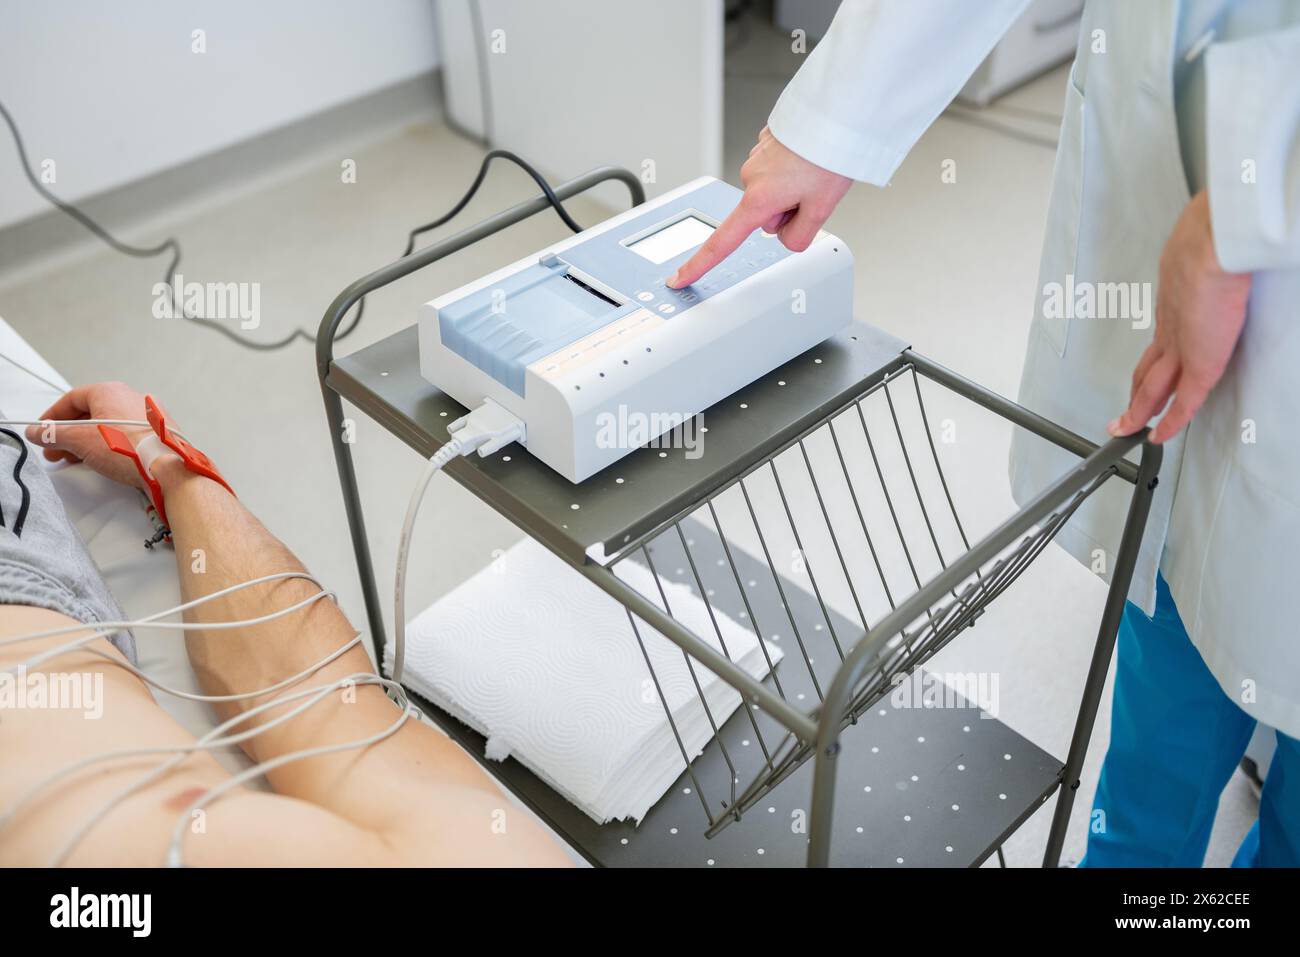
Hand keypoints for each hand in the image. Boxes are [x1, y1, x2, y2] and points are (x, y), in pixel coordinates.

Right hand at [25, 382, 174, 489]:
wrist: (166, 468)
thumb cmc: (128, 448)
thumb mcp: (79, 440)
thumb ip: (54, 435)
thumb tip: (38, 432)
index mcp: (110, 391)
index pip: (72, 399)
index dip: (53, 416)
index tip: (42, 430)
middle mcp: (130, 398)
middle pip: (89, 413)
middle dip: (68, 433)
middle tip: (55, 450)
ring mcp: (146, 415)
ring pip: (106, 425)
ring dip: (86, 441)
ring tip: (74, 458)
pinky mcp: (156, 432)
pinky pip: (124, 435)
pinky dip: (107, 445)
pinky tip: (100, 460)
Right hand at [667, 127, 851, 288]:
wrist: (837, 112)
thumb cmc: (829, 155)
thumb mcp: (822, 209)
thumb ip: (799, 236)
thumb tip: (787, 238)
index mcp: (759, 198)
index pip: (722, 242)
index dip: (700, 265)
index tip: (680, 278)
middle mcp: (751, 178)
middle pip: (766, 217)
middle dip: (789, 213)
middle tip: (814, 195)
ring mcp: (757, 159)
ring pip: (774, 194)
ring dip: (793, 190)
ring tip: (815, 173)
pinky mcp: (767, 145)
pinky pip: (778, 171)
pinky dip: (793, 171)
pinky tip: (808, 160)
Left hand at [1108, 191, 1251, 443]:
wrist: (1213, 248)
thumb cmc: (1213, 242)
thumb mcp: (1206, 252)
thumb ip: (1209, 259)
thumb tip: (1222, 246)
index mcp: (1174, 305)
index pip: (1159, 343)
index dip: (1151, 361)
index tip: (1143, 374)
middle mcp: (1171, 329)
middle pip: (1145, 370)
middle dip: (1133, 394)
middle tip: (1121, 413)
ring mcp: (1181, 348)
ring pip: (1153, 389)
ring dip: (1140, 412)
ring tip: (1129, 429)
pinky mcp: (1199, 364)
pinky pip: (1183, 403)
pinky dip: (1170, 422)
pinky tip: (1159, 436)